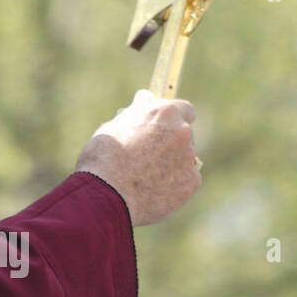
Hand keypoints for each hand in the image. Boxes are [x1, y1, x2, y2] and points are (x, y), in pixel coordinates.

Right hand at [75, 89, 201, 225]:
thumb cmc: (104, 159)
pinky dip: (173, 186)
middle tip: (149, 158)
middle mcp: (182, 132)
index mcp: (164, 113)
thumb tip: (143, 101)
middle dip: (171, 144)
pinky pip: (185, 181)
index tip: (166, 127)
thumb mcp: (114, 127)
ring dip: (172, 165)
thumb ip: (136, 114)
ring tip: (145, 180)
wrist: (108, 195)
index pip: (184, 110)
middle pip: (184, 136)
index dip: (174, 120)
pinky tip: (152, 192)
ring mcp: (189, 158)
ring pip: (185, 160)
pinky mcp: (191, 182)